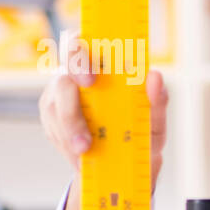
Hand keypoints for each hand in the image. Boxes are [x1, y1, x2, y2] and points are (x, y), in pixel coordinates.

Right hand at [38, 37, 168, 209]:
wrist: (129, 165)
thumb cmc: (142, 135)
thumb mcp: (155, 122)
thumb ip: (157, 101)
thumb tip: (155, 76)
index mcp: (101, 67)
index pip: (80, 44)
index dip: (78, 52)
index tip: (90, 79)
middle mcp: (76, 77)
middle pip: (62, 77)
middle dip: (70, 103)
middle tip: (86, 122)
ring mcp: (59, 99)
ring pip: (53, 107)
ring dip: (69, 129)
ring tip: (85, 148)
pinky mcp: (52, 121)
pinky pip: (54, 130)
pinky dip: (67, 143)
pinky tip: (81, 154)